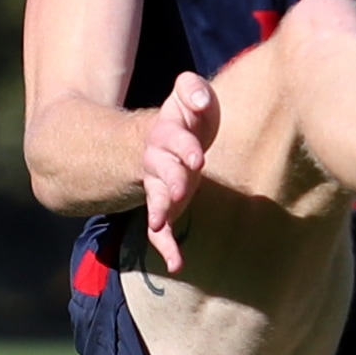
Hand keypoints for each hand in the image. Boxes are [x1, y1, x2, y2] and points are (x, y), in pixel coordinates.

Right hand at [138, 72, 217, 275]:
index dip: (183, 147)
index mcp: (167, 133)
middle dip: (171, 178)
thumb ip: (194, 90)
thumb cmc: (188, 119)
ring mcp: (158, 186)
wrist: (163, 141)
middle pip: (161, 169)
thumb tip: (201, 101)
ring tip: (160, 221)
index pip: (172, 137)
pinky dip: (166, 247)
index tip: (197, 157)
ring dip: (158, 209)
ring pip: (154, 198)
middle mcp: (158, 161)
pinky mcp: (164, 207)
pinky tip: (176, 264)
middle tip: (180, 189)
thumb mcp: (190, 96)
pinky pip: (159, 230)